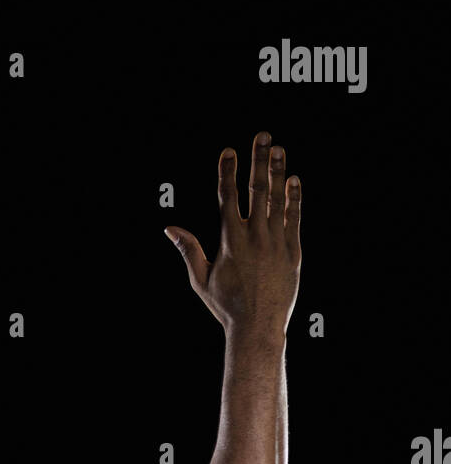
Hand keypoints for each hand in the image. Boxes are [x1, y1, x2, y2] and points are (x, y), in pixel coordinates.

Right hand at [165, 131, 301, 336]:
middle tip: (262, 135)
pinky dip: (294, 199)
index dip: (228, 172)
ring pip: (277, 201)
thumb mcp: (201, 279)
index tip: (229, 150)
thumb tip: (169, 227)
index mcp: (230, 242)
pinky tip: (293, 180)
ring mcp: (275, 244)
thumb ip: (188, 249)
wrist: (257, 328)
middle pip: (257, 191)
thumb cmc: (226, 306)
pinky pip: (294, 219)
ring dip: (277, 172)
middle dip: (258, 160)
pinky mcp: (292, 253)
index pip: (228, 198)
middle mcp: (254, 238)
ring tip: (278, 149)